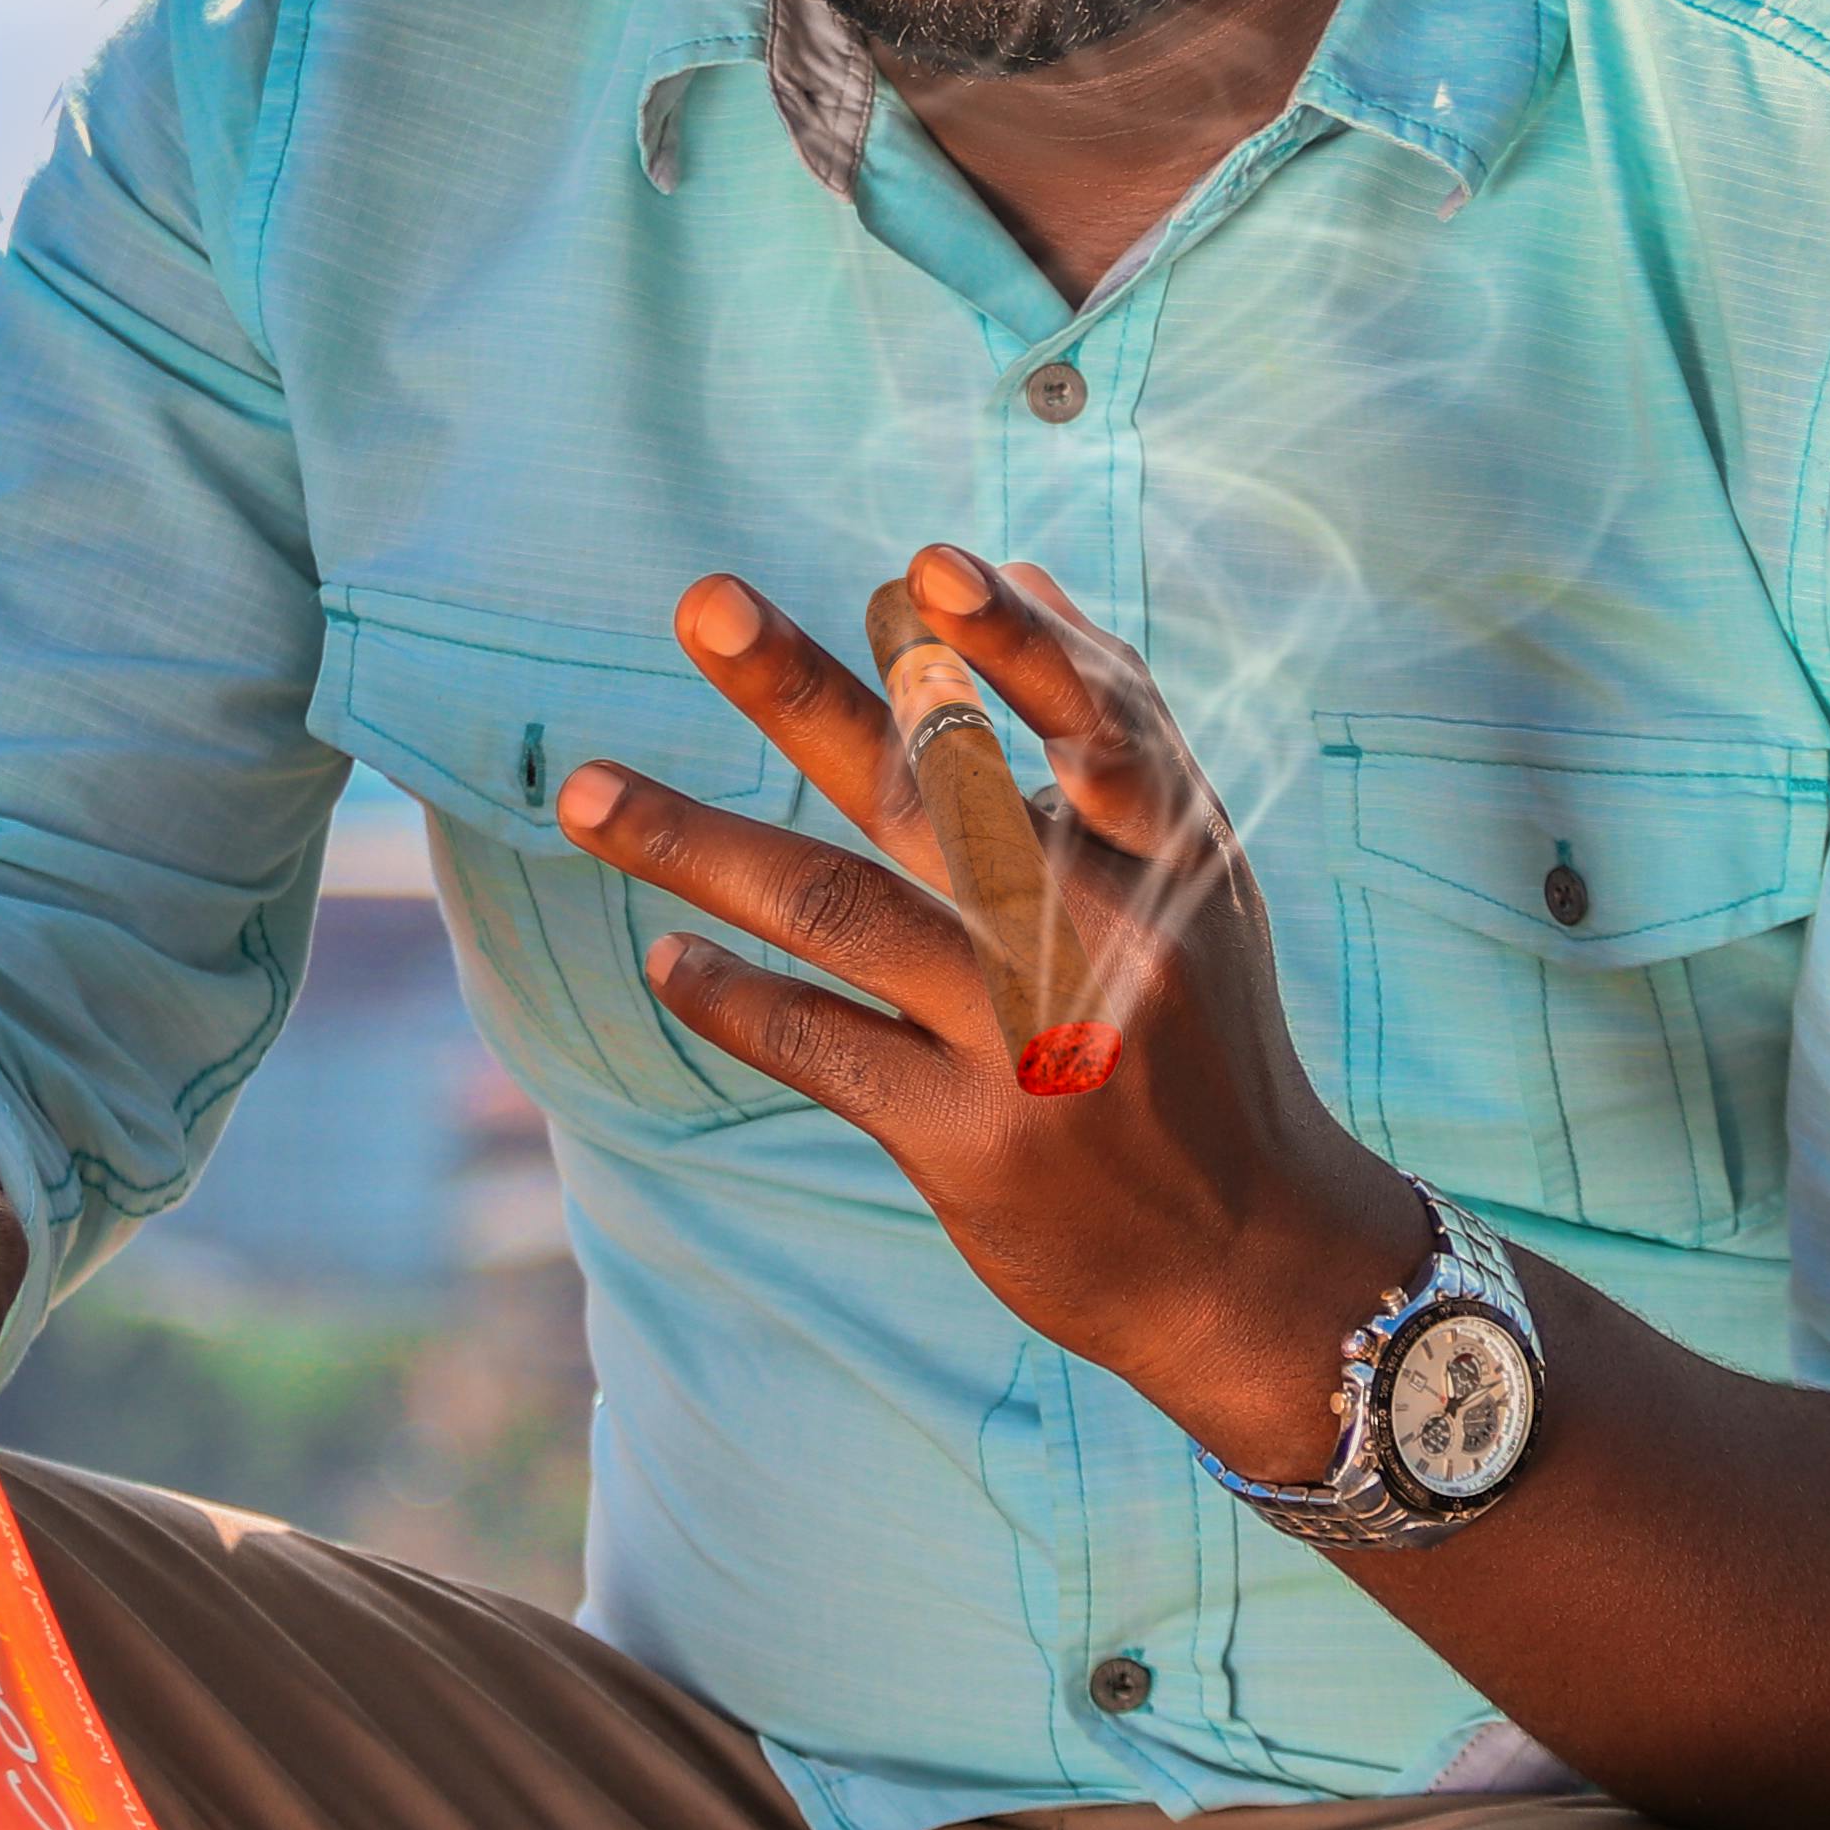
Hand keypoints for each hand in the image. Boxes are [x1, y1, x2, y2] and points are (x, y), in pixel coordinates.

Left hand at [558, 546, 1429, 1478]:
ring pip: (842, 911)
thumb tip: (1020, 569)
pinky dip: (734, 997)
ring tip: (582, 792)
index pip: (1090, 723)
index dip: (1009, 644)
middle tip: (703, 602)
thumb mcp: (1198, 880)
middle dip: (809, 689)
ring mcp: (1029, 1042)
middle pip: (936, 789)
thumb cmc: (1207, 1037)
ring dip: (698, 842)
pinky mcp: (968, 1141)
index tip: (918, 567)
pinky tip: (665, 956)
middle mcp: (1102, 937)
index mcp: (1170, 857)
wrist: (1248, 1262)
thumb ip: (1114, 728)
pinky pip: (823, 1046)